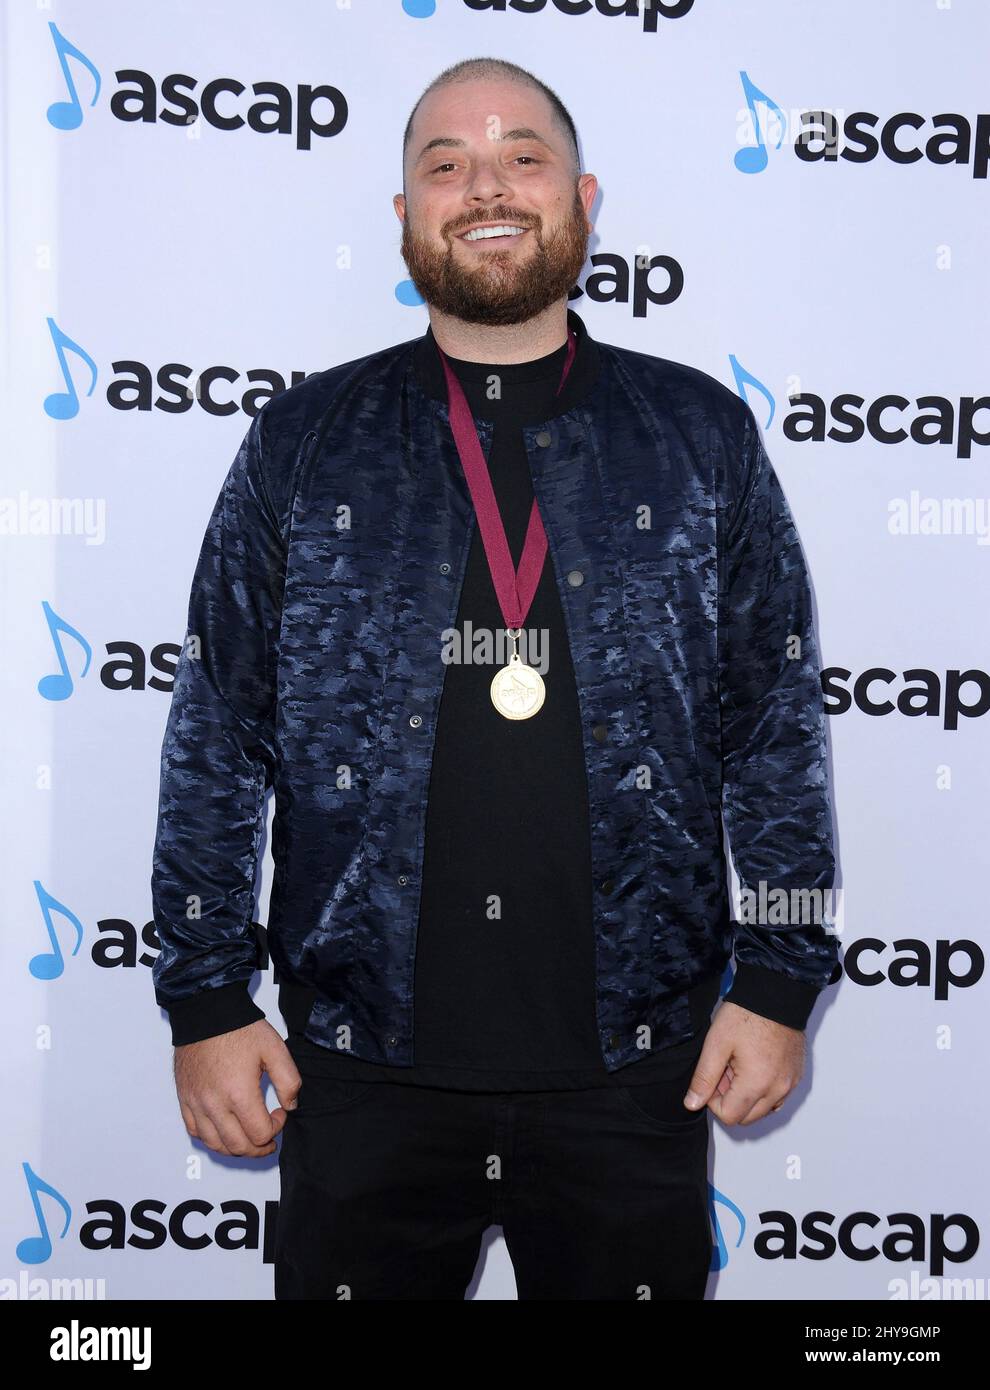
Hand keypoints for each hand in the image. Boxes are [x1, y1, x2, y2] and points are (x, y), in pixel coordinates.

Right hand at [173, 1020, 301, 1156]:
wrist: (207, 1013)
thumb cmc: (239, 1029)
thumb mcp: (275, 1049)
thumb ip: (289, 1080)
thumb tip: (290, 1106)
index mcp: (239, 1093)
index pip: (260, 1134)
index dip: (276, 1129)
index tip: (280, 1113)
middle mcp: (214, 1104)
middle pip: (238, 1146)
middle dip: (258, 1147)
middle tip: (269, 1137)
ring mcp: (196, 1103)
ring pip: (215, 1145)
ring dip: (235, 1147)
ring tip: (248, 1138)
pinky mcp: (185, 1099)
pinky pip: (195, 1132)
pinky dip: (212, 1138)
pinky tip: (224, 1129)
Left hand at [683, 1001, 804, 1125]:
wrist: (776, 994)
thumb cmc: (747, 1015)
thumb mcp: (716, 1044)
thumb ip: (704, 1078)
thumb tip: (692, 1104)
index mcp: (757, 1084)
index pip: (729, 1116)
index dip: (713, 1101)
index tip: (713, 1078)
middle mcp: (778, 1089)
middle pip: (747, 1117)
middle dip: (731, 1100)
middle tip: (725, 1070)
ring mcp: (790, 1083)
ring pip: (763, 1110)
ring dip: (748, 1097)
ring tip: (739, 1066)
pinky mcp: (797, 1075)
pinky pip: (778, 1097)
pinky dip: (764, 1091)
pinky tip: (755, 1067)